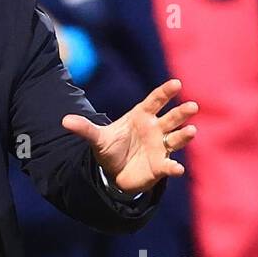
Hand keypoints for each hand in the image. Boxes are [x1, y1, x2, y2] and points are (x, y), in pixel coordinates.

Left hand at [61, 78, 197, 194]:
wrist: (114, 172)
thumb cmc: (111, 148)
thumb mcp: (96, 138)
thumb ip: (84, 128)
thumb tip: (64, 121)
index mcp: (141, 116)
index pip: (155, 101)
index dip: (165, 92)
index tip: (176, 83)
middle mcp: (156, 129)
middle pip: (172, 118)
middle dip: (182, 112)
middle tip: (192, 106)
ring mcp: (161, 147)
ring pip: (176, 138)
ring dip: (184, 135)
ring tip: (191, 130)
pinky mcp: (161, 165)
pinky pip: (169, 165)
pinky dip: (174, 167)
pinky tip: (177, 169)